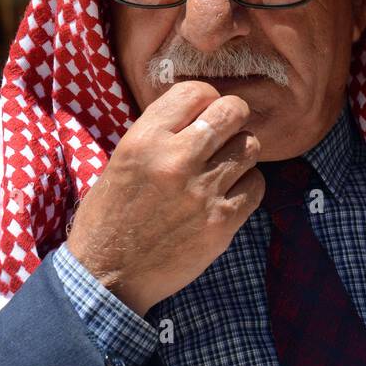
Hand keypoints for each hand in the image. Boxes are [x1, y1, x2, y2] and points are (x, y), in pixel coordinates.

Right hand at [65, 80, 264, 315]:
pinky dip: (247, 186)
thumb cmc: (112, 212)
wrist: (109, 274)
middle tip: (225, 134)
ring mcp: (202, 191)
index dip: (206, 99)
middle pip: (232, 112)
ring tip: (224, 166)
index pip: (196, 92)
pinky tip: (228, 193)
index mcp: (146, 138)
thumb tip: (202, 109)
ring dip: (240, 153)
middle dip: (233, 118)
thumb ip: (162, 130)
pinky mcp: (221, 222)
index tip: (203, 114)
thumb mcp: (125, 157)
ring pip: (250, 147)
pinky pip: (256, 186)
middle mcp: (176, 159)